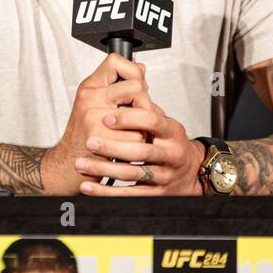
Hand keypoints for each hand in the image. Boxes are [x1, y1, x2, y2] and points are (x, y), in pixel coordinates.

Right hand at [40, 52, 151, 194]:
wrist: (66, 164)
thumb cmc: (83, 135)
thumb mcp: (94, 104)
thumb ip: (117, 86)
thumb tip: (141, 69)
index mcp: (89, 87)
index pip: (116, 61)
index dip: (133, 71)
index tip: (136, 85)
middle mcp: (90, 99)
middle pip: (137, 87)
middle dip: (146, 103)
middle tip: (139, 115)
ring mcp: (95, 118)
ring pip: (142, 115)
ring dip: (143, 128)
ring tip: (131, 135)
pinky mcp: (103, 139)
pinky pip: (137, 136)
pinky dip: (138, 144)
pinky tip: (127, 147)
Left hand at [74, 101, 205, 195]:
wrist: (191, 173)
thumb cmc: (172, 144)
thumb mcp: (165, 124)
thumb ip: (146, 107)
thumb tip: (130, 77)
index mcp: (173, 132)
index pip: (152, 121)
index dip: (129, 119)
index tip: (106, 118)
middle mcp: (171, 154)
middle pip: (141, 151)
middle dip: (112, 147)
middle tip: (89, 142)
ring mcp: (164, 176)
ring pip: (132, 174)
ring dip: (104, 169)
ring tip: (81, 164)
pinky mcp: (156, 195)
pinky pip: (129, 195)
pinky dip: (106, 193)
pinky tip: (88, 187)